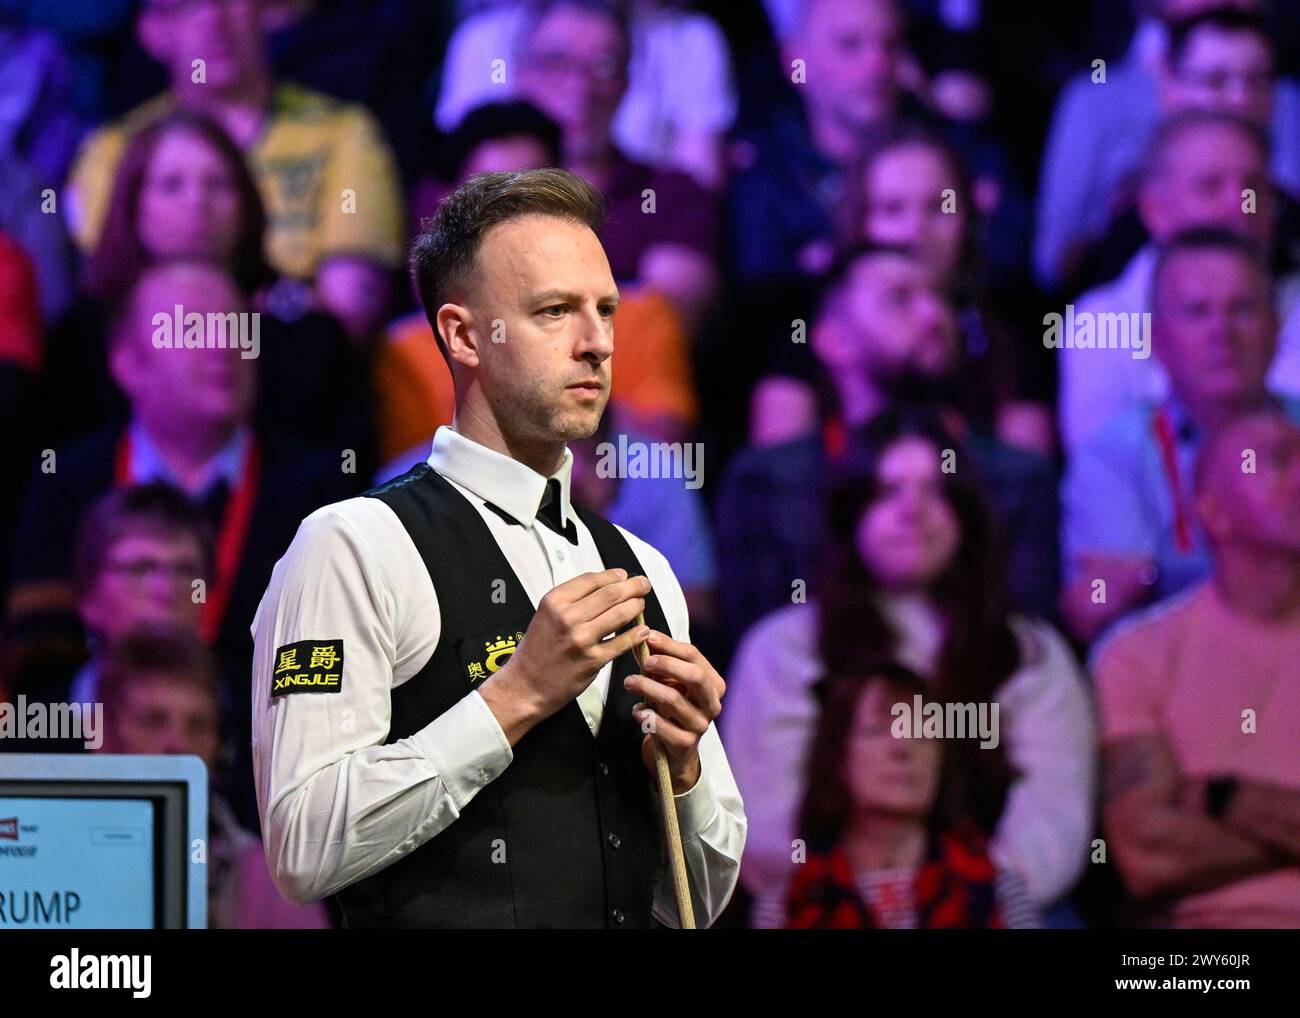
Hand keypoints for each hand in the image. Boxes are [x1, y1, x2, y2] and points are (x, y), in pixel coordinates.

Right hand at [479, 569, 649, 745]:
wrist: (525, 685)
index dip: (613, 575)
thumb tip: (604, 587)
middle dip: (633, 586)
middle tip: (643, 584)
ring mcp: (582, 639)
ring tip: (641, 604)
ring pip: (621, 614)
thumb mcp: (546, 615)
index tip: (623, 575)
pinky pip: (622, 643)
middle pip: (611, 593)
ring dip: (637, 606)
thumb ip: (571, 601)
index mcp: (555, 602)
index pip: (592, 580)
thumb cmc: (536, 651)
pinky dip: (637, 634)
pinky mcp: (593, 660)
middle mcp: (568, 617)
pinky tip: (643, 630)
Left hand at [625, 630, 725, 794]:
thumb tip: (644, 635)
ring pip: (674, 700)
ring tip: (629, 682)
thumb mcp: (669, 683)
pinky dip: (646, 715)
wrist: (675, 751)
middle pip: (694, 676)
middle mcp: (712, 704)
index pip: (694, 657)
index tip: (647, 636)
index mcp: (713, 684)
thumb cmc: (672, 709)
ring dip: (647, 688)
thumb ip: (660, 660)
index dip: (670, 645)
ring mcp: (701, 725)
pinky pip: (662, 726)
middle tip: (644, 661)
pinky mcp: (685, 744)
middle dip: (666, 664)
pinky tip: (637, 711)